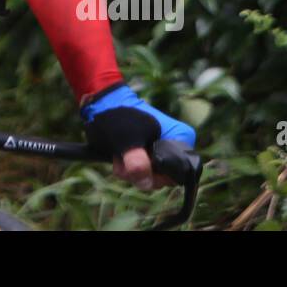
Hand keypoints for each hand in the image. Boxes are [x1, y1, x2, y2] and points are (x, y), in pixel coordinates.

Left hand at [80, 82, 195, 191]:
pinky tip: (117, 158)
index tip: (138, 168)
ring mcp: (163, 149)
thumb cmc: (119, 115)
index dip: (157, 177)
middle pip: (163, 178)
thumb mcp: (127, 138)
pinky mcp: (149, 152)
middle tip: (123, 163)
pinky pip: (142, 171)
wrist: (104, 102)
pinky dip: (128, 169)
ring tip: (118, 158)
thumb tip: (146, 183)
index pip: (178, 174)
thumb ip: (137, 161)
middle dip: (140, 174)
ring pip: (150, 176)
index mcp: (182, 138)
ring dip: (130, 172)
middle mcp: (177, 145)